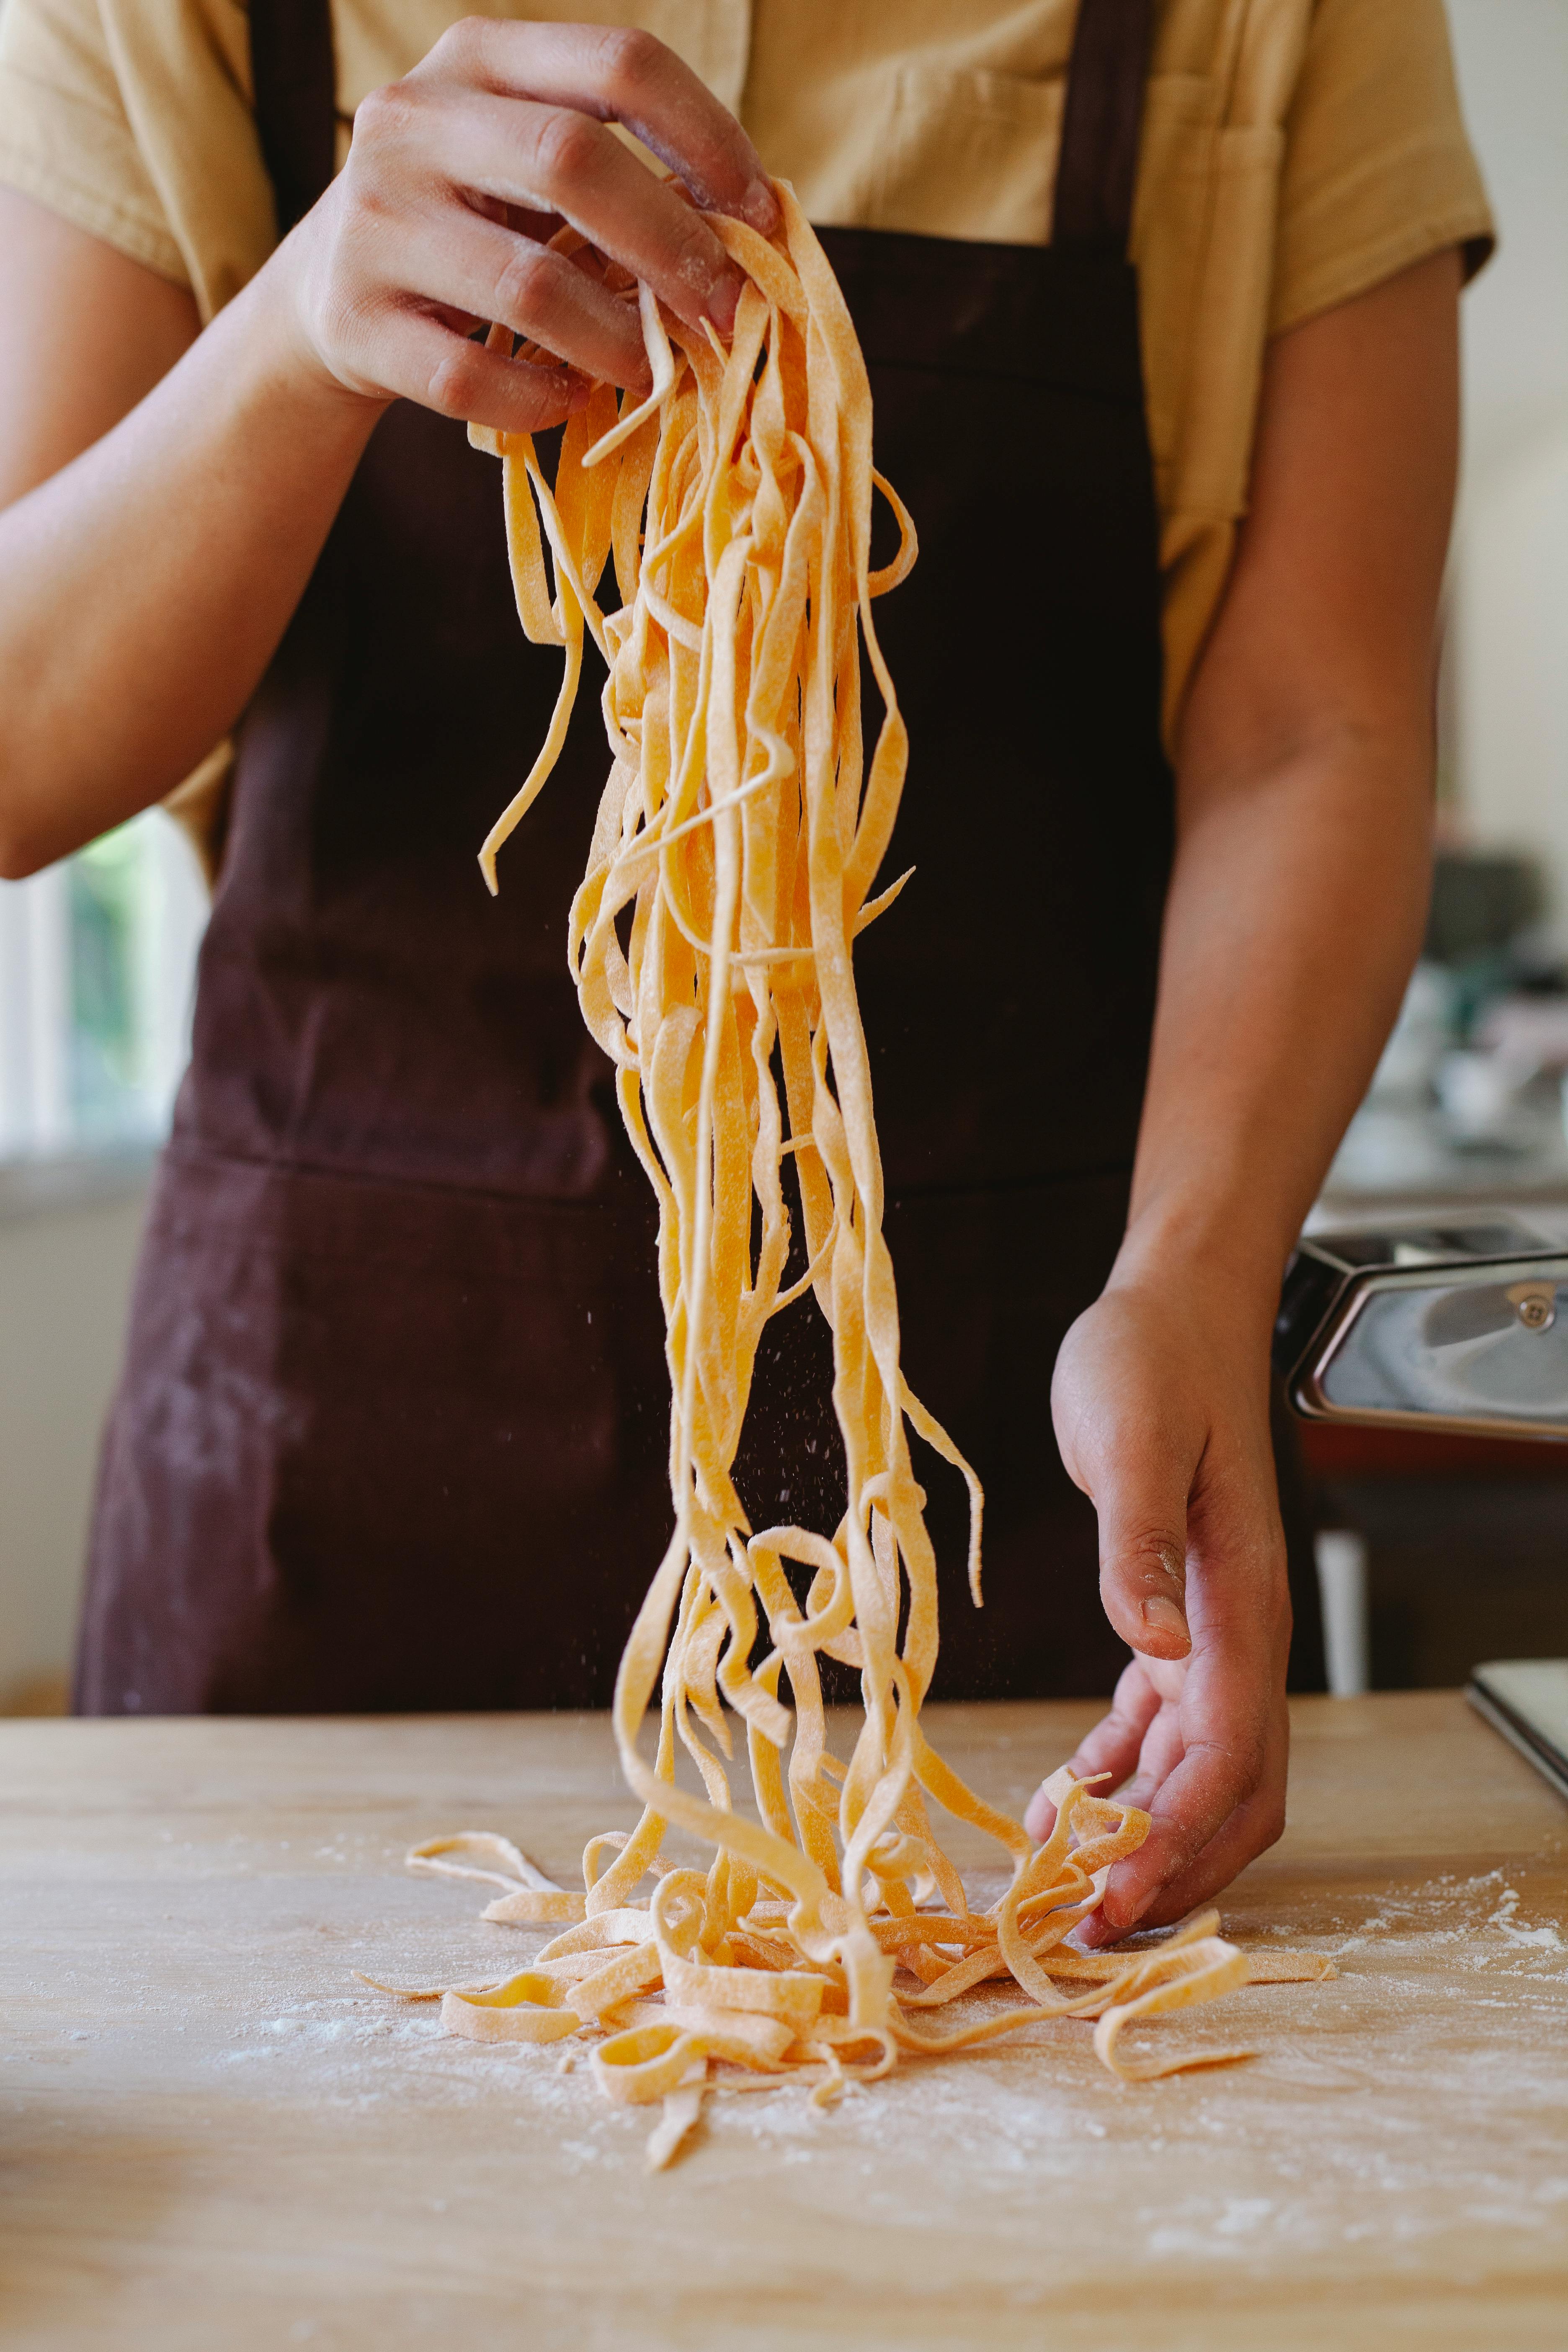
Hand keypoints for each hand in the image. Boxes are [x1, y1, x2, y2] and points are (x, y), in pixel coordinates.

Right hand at [278, 19, 778, 432]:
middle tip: (724, 312)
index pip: (620, 64)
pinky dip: (537, 399)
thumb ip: (620, 176)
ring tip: (650, 371)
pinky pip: (468, 377)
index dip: (708, 139)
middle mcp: (415, 119)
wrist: (328, 290)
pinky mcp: (355, 320)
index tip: (761, 218)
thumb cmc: (470, 224)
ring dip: (614, 340)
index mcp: (479, 58)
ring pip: (527, 284)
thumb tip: (750, 243)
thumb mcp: (527, 165)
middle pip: (573, 162)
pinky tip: (567, 397)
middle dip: (671, 247)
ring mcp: (374, 219)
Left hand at [1024, 1269, 1290, 1943]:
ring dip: (1143, 1838)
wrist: (1172, 1313)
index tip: (1109, 1897)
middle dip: (1172, 1872)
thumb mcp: (1131, 1440)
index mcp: (1240, 1605)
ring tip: (1064, 1887)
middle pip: (1232, 1793)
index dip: (1175, 1840)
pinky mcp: (1172, 1618)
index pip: (1226, 1757)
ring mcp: (1210, 1633)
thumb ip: (1138, 1545)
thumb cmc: (1152, 1364)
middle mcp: (1237, 1635)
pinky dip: (1120, 1779)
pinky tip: (1064, 1803)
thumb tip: (1153, 1647)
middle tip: (1086, 1928)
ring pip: (1198, 1775)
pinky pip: (1160, 1730)